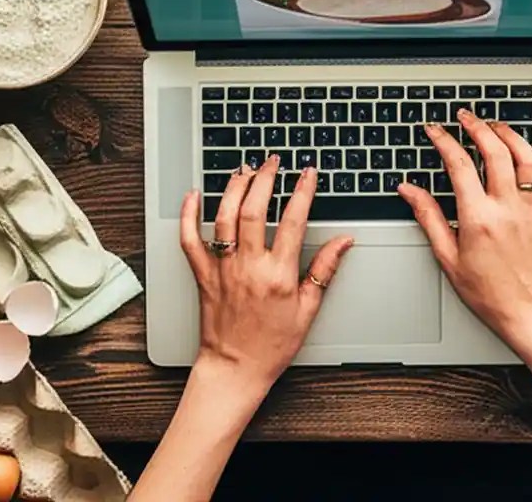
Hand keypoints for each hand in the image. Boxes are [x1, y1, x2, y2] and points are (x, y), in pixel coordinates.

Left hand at [179, 158, 352, 389]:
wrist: (235, 368)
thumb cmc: (272, 345)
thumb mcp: (309, 309)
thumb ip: (325, 270)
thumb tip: (343, 242)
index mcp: (279, 275)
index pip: (294, 220)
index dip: (302, 191)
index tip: (307, 174)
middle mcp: (249, 267)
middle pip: (255, 209)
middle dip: (265, 178)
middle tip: (272, 162)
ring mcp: (223, 269)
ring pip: (224, 217)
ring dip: (234, 188)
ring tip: (244, 170)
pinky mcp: (202, 275)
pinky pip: (190, 239)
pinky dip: (188, 215)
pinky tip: (194, 195)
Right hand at [397, 108, 531, 345]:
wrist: (525, 310)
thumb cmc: (486, 290)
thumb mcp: (447, 256)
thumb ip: (428, 217)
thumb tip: (408, 190)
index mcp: (478, 218)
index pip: (459, 166)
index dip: (444, 141)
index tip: (435, 130)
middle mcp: (507, 208)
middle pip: (495, 152)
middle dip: (477, 127)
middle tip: (464, 116)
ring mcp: (530, 209)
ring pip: (526, 158)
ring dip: (510, 134)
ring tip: (494, 125)